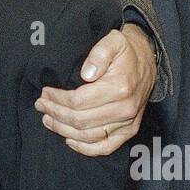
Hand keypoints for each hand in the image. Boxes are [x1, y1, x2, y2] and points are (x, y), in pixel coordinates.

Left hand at [35, 24, 155, 155]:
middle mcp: (124, 109)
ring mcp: (127, 123)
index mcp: (119, 88)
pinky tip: (69, 140)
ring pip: (89, 136)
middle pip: (80, 120)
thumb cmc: (126, 52)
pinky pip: (106, 147)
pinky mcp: (129, 131)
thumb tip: (85, 74)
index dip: (57, 100)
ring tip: (48, 120)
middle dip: (56, 114)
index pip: (78, 101)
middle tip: (41, 105)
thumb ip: (99, 54)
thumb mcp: (113, 41)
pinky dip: (85, 148)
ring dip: (64, 130)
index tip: (45, 93)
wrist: (147, 62)